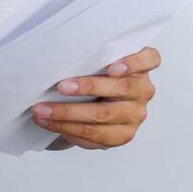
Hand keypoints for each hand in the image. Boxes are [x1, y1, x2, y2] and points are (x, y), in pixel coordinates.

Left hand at [31, 46, 159, 149]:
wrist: (99, 102)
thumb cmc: (97, 75)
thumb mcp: (100, 62)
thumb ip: (94, 57)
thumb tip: (61, 56)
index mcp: (142, 67)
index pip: (150, 59)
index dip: (133, 63)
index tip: (112, 68)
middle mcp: (143, 91)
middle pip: (120, 89)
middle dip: (86, 88)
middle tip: (59, 87)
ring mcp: (136, 115)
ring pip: (103, 116)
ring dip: (68, 114)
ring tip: (43, 111)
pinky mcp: (124, 135)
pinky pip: (97, 136)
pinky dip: (71, 130)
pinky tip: (53, 124)